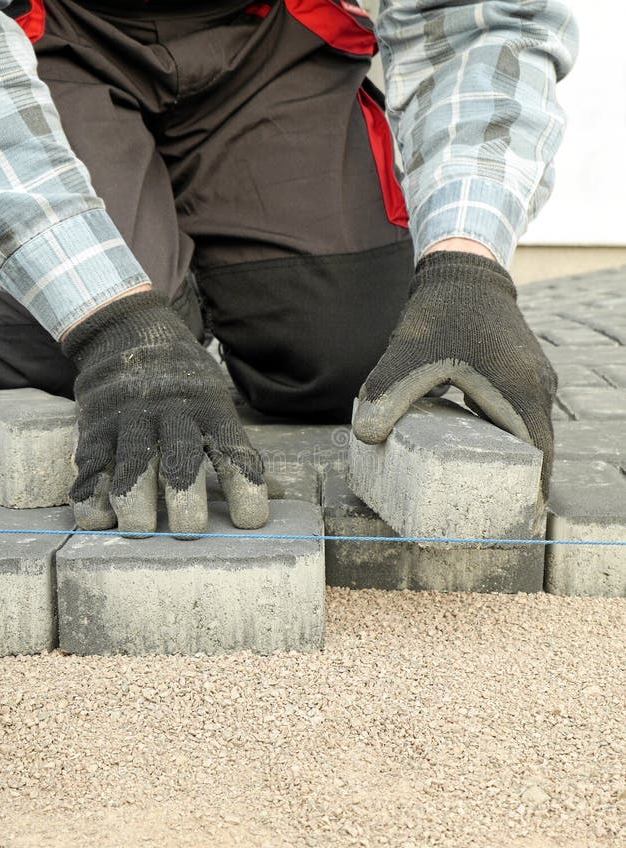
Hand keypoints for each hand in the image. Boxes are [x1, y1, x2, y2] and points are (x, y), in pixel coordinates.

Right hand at [61, 290, 267, 533]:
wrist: (128, 332)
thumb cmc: (184, 382)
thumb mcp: (218, 405)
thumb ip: (240, 452)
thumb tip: (282, 496)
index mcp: (211, 411)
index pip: (234, 451)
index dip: (245, 487)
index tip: (251, 521)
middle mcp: (171, 413)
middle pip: (181, 459)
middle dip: (185, 498)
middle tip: (188, 530)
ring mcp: (129, 419)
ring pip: (131, 466)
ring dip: (134, 503)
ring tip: (140, 529)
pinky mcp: (94, 426)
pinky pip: (90, 466)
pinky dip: (91, 497)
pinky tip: (99, 521)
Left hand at [353, 252, 556, 497]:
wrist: (462, 270)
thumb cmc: (441, 313)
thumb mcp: (407, 357)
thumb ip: (386, 396)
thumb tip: (365, 438)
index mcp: (520, 391)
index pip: (538, 456)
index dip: (531, 493)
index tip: (518, 522)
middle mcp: (537, 387)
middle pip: (537, 449)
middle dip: (519, 483)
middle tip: (493, 515)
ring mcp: (535, 378)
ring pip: (529, 431)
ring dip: (513, 460)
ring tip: (487, 491)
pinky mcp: (523, 371)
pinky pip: (520, 414)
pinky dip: (506, 437)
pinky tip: (479, 450)